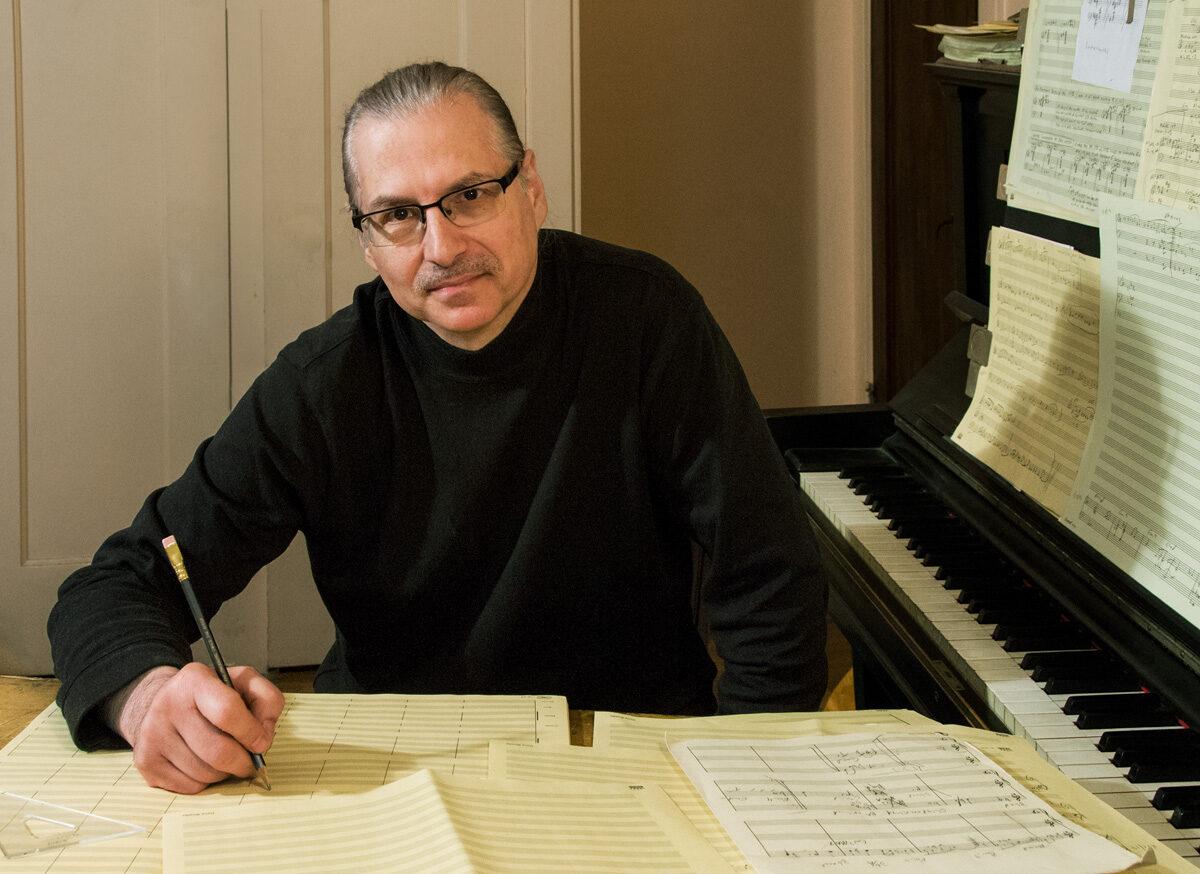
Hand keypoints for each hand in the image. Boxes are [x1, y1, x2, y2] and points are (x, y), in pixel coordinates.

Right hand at [111, 662, 282, 793]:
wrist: (162, 703)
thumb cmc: (211, 696)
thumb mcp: (243, 683)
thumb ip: (267, 700)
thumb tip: (264, 736)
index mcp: (195, 680)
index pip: (227, 711)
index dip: (251, 733)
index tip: (262, 743)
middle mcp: (168, 705)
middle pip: (217, 751)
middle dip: (243, 762)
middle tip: (250, 761)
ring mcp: (152, 735)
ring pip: (205, 773)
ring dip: (224, 772)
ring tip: (224, 757)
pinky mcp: (145, 761)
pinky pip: (189, 786)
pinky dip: (205, 781)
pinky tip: (204, 763)